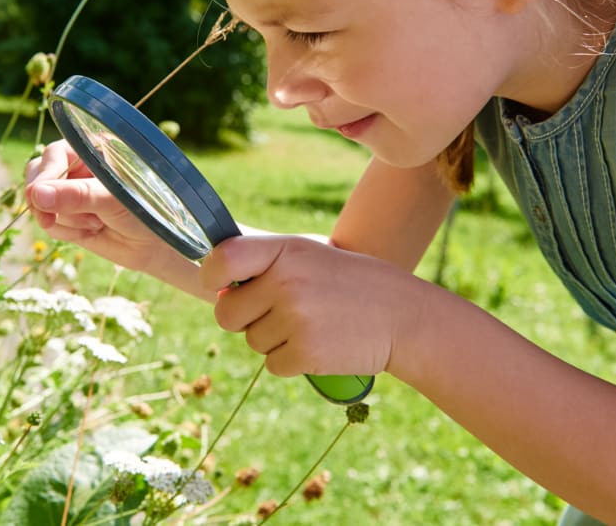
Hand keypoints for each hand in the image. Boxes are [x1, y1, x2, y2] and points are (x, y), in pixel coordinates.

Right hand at [24, 140, 187, 279]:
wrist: (157, 245)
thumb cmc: (147, 211)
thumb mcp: (115, 199)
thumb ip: (78, 195)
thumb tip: (37, 194)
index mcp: (94, 150)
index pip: (55, 154)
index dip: (45, 175)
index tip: (39, 197)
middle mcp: (78, 167)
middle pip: (38, 175)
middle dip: (45, 200)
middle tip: (49, 219)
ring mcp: (71, 192)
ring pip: (41, 203)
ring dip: (66, 220)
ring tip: (98, 223)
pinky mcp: (68, 216)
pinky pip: (50, 223)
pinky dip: (66, 232)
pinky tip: (92, 232)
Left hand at [203, 235, 421, 377]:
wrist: (403, 316)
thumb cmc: (350, 284)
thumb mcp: (310, 257)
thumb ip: (266, 267)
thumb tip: (219, 293)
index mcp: (285, 250)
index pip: (224, 259)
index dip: (212, 276)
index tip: (220, 285)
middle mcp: (286, 281)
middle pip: (227, 314)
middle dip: (244, 320)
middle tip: (278, 314)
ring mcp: (296, 318)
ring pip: (252, 341)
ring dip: (273, 341)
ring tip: (312, 325)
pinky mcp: (306, 353)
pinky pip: (272, 365)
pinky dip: (291, 361)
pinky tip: (319, 344)